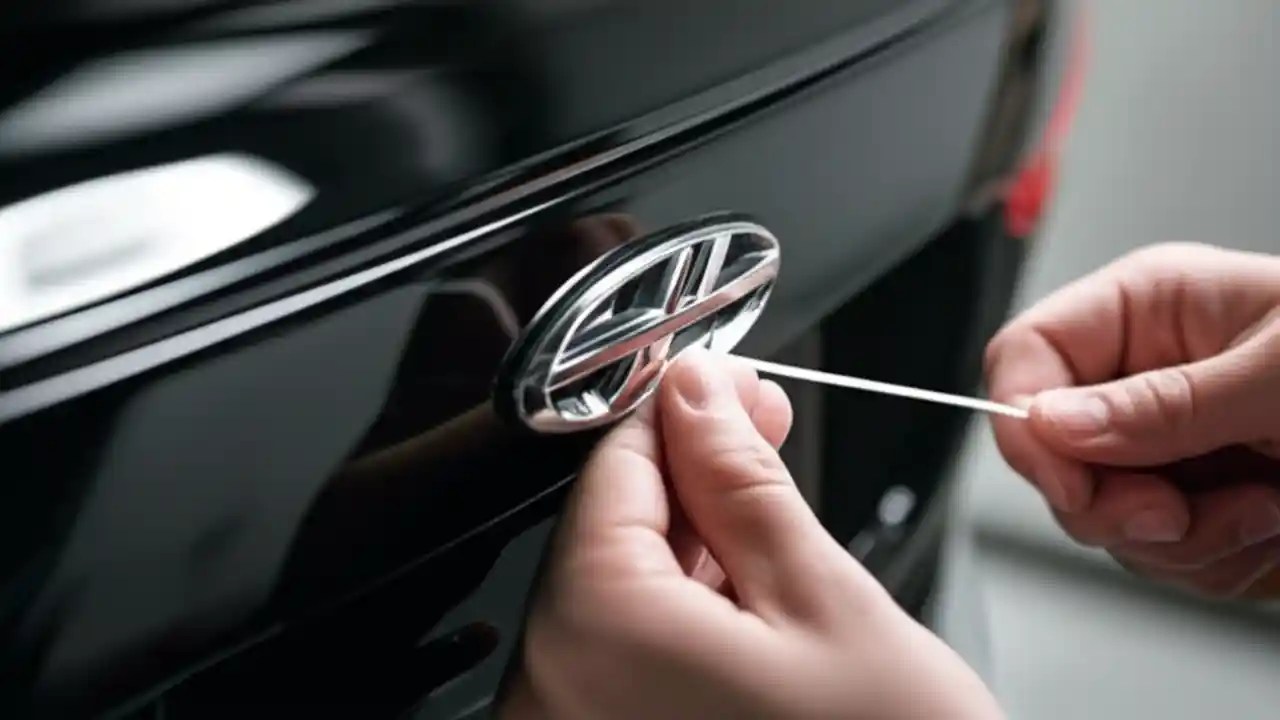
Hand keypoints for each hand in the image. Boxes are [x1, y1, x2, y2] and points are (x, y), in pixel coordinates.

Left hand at [499, 348, 1000, 719]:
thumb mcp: (822, 602)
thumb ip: (743, 483)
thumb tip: (701, 395)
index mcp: (595, 634)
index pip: (611, 469)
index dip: (678, 410)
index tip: (725, 386)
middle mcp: (552, 696)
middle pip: (608, 530)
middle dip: (691, 474)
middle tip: (761, 432)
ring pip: (618, 592)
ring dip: (691, 543)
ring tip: (772, 522)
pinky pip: (623, 658)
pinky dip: (681, 617)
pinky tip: (745, 598)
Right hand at [985, 243, 1279, 597]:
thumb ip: (1165, 402)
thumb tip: (1055, 422)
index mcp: (1151, 310)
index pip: (1025, 357)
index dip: (1028, 425)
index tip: (1072, 483)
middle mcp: (1147, 375)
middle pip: (1056, 455)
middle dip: (1121, 502)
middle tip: (1182, 511)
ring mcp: (1172, 444)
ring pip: (1106, 517)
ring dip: (1188, 540)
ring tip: (1265, 508)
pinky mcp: (1201, 501)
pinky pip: (1163, 556)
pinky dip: (1220, 562)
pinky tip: (1273, 525)